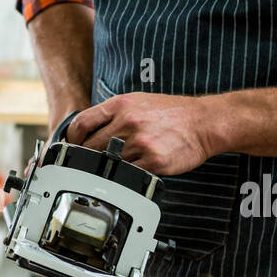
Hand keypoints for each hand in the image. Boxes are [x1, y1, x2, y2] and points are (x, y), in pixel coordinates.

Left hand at [66, 92, 225, 175]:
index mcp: (120, 105)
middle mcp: (128, 122)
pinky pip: (129, 174)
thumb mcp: (138, 101)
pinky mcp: (153, 161)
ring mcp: (140, 143)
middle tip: (91, 161)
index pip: (82, 122)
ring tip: (116, 166)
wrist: (203, 122)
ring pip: (109, 162)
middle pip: (91, 146)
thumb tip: (88, 130)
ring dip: (109, 167)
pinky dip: (128, 175)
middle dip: (88, 156)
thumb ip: (113, 114)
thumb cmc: (172, 112)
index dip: (72, 138)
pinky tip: (133, 170)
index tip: (72, 145)